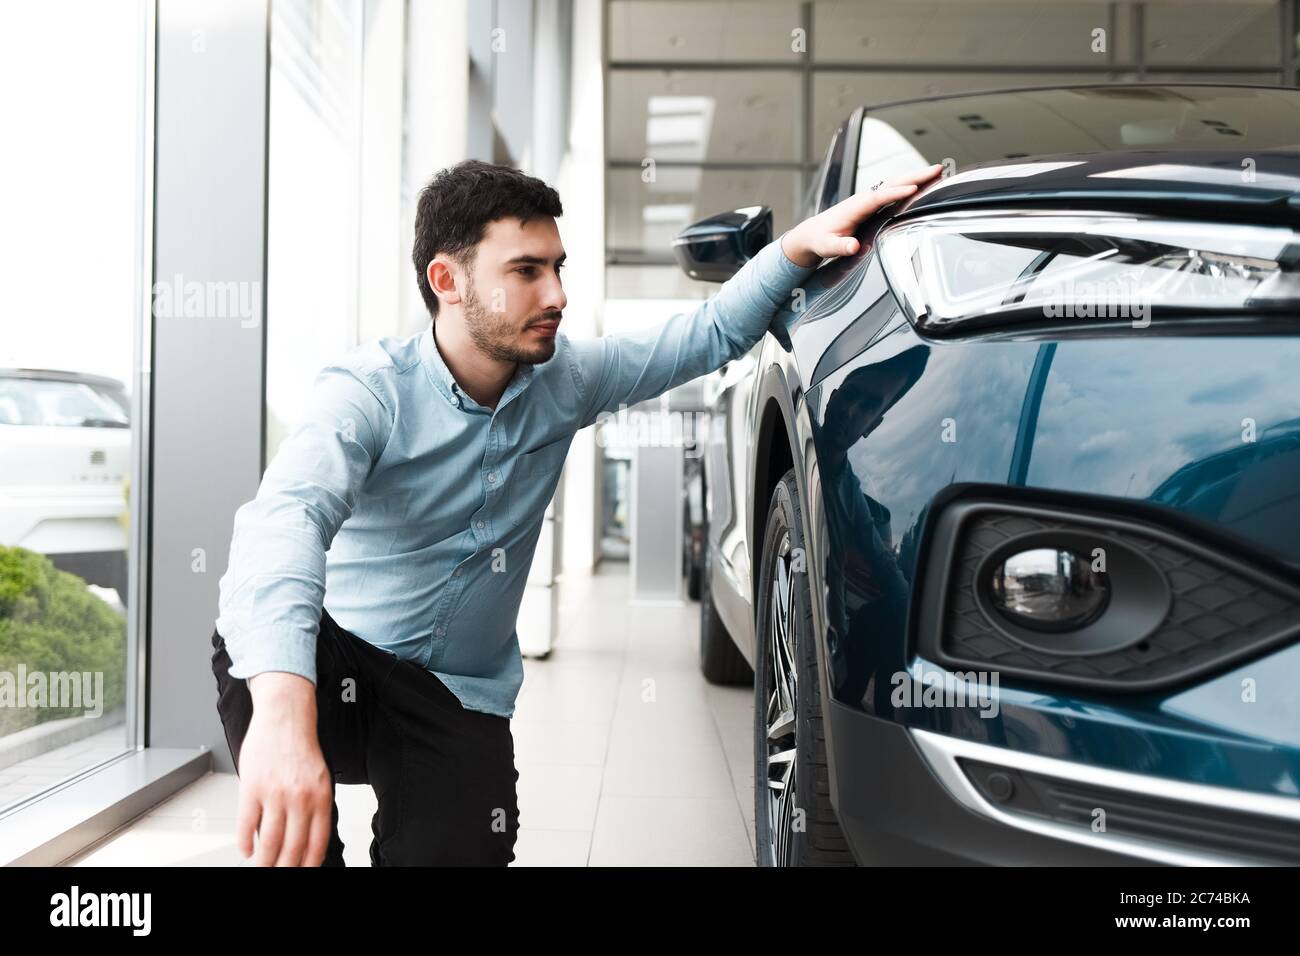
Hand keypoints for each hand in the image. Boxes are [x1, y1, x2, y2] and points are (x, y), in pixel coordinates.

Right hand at [236, 673, 333, 865]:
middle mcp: (300, 798)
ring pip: (269, 843)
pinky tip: (246, 849)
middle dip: (284, 869)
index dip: (308, 865)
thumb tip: (304, 840)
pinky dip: (245, 843)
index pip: (317, 844)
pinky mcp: (252, 788)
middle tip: (277, 873)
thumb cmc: (300, 747)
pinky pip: (247, 825)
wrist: (285, 717)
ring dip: (263, 862)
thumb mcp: (319, 778)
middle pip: (292, 849)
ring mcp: (276, 794)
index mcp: (321, 797)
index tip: (302, 872)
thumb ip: (314, 807)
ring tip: (260, 868)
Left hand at [780, 163, 944, 267]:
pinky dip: (912, 185)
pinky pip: (896, 191)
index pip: (878, 197)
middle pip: (893, 184)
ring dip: (917, 177)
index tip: (914, 189)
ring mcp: (870, 199)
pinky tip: (926, 184)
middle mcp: (864, 199)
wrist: (814, 233)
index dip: (895, 193)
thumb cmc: (821, 240)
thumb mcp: (827, 247)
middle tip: (937, 169)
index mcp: (854, 207)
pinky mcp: (874, 203)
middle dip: (915, 177)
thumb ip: (839, 247)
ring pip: (897, 184)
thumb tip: (853, 247)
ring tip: (939, 171)